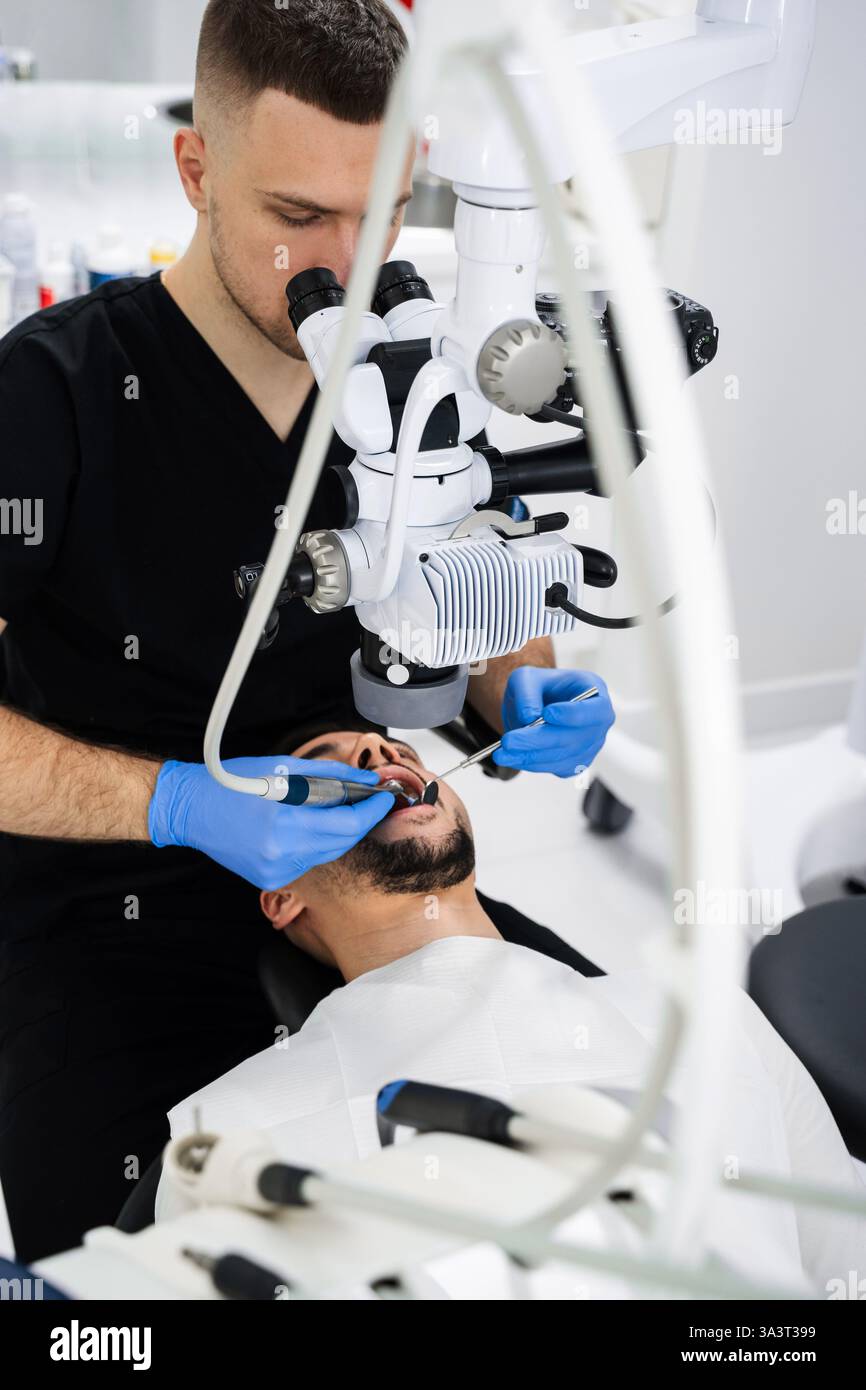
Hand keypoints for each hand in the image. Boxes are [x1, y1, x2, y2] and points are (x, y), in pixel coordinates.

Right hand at [148, 755, 394, 889]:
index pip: (346, 824)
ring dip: (337, 832)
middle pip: (341, 842)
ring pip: (326, 853)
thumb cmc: (231, 783)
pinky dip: (314, 844)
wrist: (191, 810)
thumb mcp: (281, 768)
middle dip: (359, 821)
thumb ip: (328, 776)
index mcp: (284, 825)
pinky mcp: (269, 879)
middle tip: (369, 801)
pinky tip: (305, 827)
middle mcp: (281, 855)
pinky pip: (307, 861)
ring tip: (337, 809)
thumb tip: (364, 780)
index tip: (384, 797)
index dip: (371, 811)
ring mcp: (275, 872)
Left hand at [492, 668, 613, 777]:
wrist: (537, 705)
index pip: (596, 709)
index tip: (547, 713)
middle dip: (537, 740)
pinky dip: (531, 763)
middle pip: (573, 738)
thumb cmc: (539, 687)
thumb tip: (529, 717)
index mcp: (596, 694)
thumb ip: (527, 694)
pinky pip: (554, 767)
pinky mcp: (575, 763)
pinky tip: (511, 757)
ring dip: (529, 756)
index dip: (574, 714)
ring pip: (562, 757)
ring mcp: (590, 746)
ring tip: (501, 753)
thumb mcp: (527, 678)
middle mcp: (598, 723)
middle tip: (508, 741)